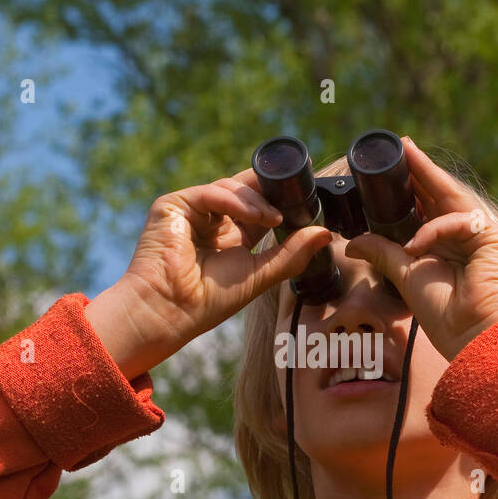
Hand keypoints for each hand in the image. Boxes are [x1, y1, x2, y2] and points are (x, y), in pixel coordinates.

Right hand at [86, 171, 333, 376]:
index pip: (257, 206)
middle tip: (297, 188)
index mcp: (231, 235)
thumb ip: (291, 253)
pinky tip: (255, 216)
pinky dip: (235, 201)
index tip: (307, 191)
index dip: (279, 197)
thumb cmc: (210, 300)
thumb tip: (325, 234)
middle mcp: (211, 219)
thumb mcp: (260, 274)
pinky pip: (210, 192)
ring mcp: (192, 210)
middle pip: (244, 190)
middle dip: (270, 189)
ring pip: (230, 188)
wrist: (172, 310)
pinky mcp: (173, 205)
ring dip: (257, 201)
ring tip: (275, 219)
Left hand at [343, 136, 497, 361]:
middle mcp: (468, 236)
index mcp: (449, 246)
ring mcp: (484, 234)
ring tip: (406, 153)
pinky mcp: (496, 237)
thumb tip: (354, 242)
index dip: (411, 188)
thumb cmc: (448, 316)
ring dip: (427, 174)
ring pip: (451, 196)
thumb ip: (384, 253)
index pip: (428, 208)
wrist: (477, 339)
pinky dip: (433, 231)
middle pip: (441, 195)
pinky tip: (416, 246)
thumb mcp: (407, 276)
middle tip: (400, 146)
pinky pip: (456, 221)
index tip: (390, 171)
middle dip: (419, 170)